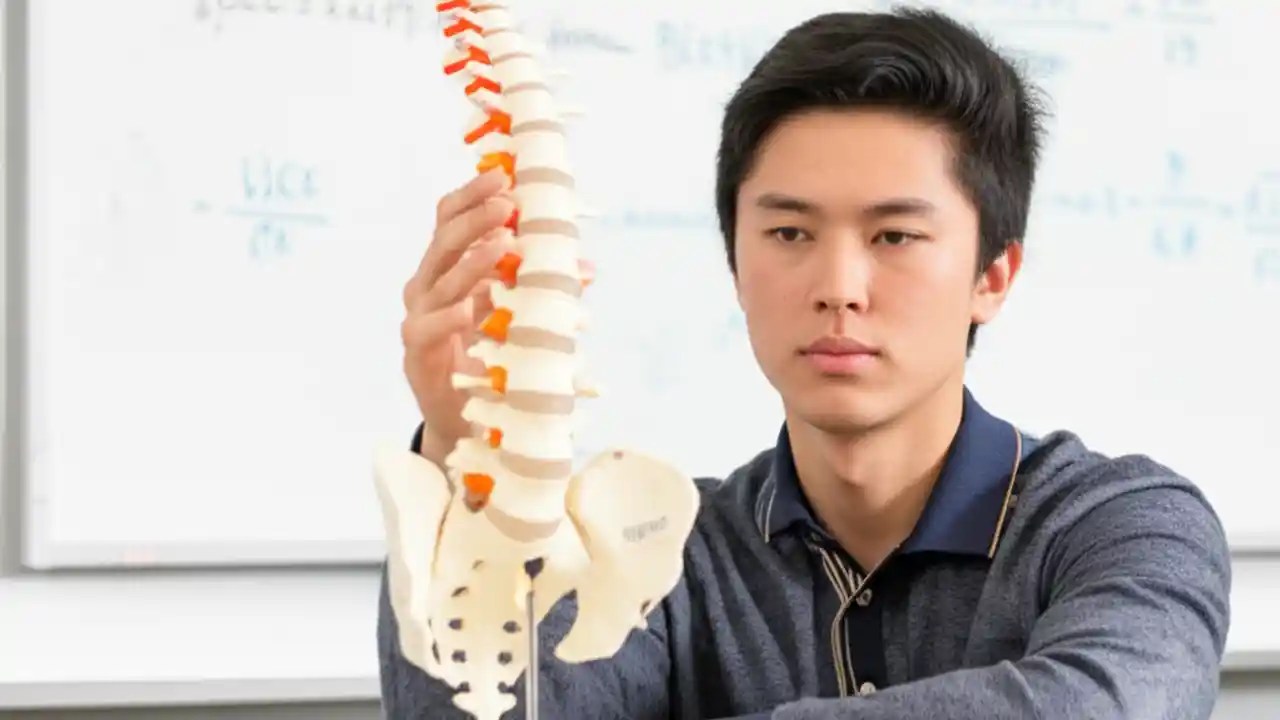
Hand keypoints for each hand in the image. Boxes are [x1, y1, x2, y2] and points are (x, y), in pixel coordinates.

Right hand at [400, 168, 592, 465]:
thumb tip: (585, 268)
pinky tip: (468, 308)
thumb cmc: (486, 353)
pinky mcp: (416, 352)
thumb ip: (541, 287)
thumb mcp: (516, 312)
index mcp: (445, 266)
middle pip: (443, 240)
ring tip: (503, 245)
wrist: (462, 413)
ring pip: (440, 280)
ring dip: (474, 261)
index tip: (503, 176)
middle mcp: (426, 285)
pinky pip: (427, 328)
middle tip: (508, 205)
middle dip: (476, 219)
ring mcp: (418, 317)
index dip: (473, 195)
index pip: (450, 218)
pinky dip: (449, 316)